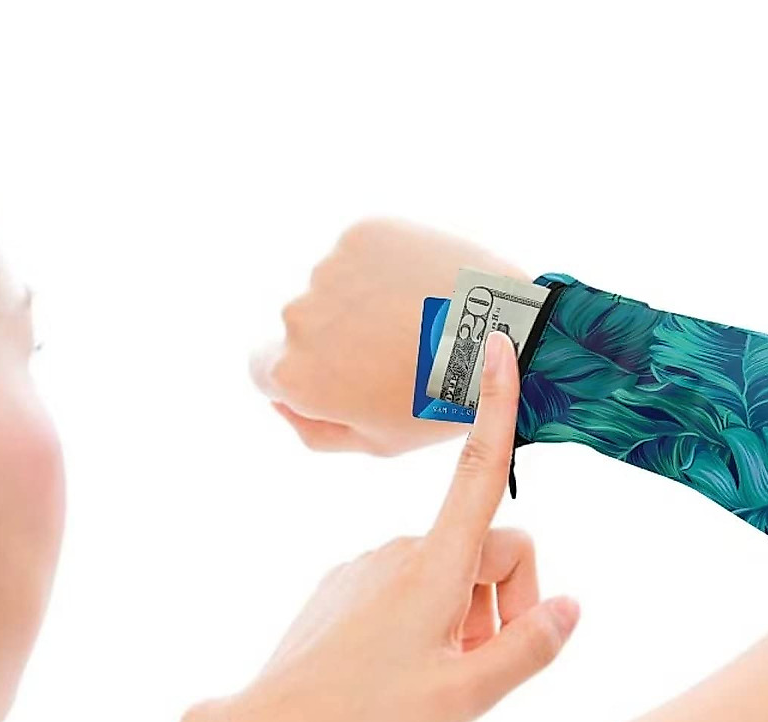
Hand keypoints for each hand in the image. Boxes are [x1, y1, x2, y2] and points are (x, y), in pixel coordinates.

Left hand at [231, 330, 579, 721]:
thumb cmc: (370, 718)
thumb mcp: (468, 697)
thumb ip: (531, 648)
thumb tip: (572, 606)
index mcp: (435, 566)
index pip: (481, 471)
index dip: (499, 408)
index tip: (503, 347)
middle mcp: (401, 549)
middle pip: (490, 548)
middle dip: (505, 601)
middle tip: (482, 664)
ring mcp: (369, 564)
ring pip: (450, 570)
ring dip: (465, 614)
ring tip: (437, 674)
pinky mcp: (347, 583)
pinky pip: (409, 582)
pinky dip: (427, 616)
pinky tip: (400, 666)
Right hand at [250, 218, 530, 455]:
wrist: (504, 334)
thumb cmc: (442, 399)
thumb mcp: (375, 442)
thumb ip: (313, 428)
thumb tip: (282, 399)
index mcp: (294, 375)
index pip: (263, 370)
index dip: (304, 375)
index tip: (343, 375)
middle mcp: (296, 318)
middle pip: (298, 326)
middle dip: (336, 338)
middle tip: (393, 352)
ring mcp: (328, 270)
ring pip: (330, 287)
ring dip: (360, 301)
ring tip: (415, 321)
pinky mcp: (362, 234)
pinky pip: (359, 254)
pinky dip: (383, 268)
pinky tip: (420, 289)